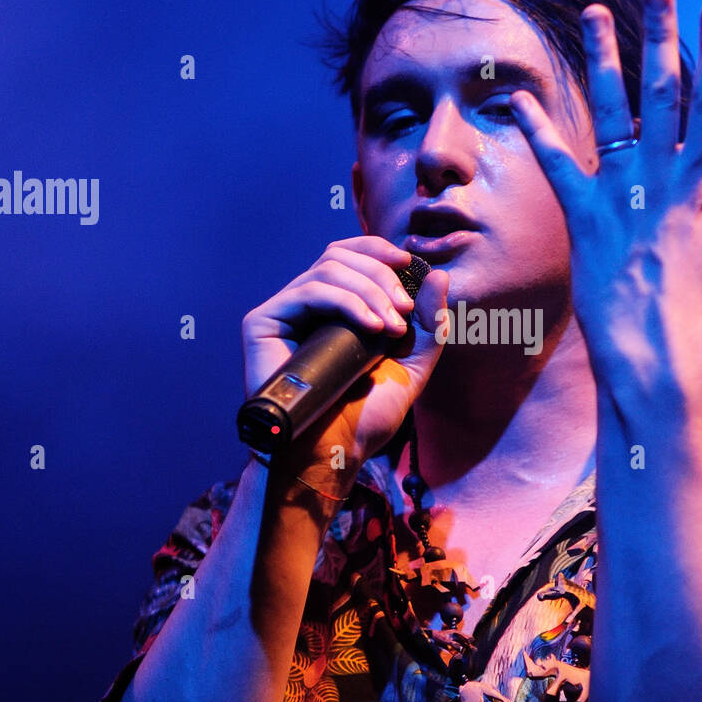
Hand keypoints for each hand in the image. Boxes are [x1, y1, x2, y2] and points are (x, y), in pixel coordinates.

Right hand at [241, 236, 448, 474]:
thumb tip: (439, 274)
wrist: (334, 451)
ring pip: (328, 270)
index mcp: (334, 309)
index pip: (348, 256)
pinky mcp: (263, 322)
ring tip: (391, 327)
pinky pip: (309, 291)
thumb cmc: (366, 417)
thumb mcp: (411, 366)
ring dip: (370, 291)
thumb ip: (429, 324)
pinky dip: (347, 302)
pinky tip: (371, 327)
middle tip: (405, 310)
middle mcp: (305, 306)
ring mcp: (283, 312)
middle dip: (381, 276)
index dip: (377, 250)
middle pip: (340, 256)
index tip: (408, 263)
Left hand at [508, 0, 701, 375]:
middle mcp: (660, 175)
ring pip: (609, 111)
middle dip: (660, 36)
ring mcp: (619, 192)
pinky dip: (539, 131)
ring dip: (602, 60)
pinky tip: (520, 99)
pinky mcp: (583, 216)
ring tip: (592, 15)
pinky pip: (557, 164)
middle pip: (661, 90)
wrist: (658, 354)